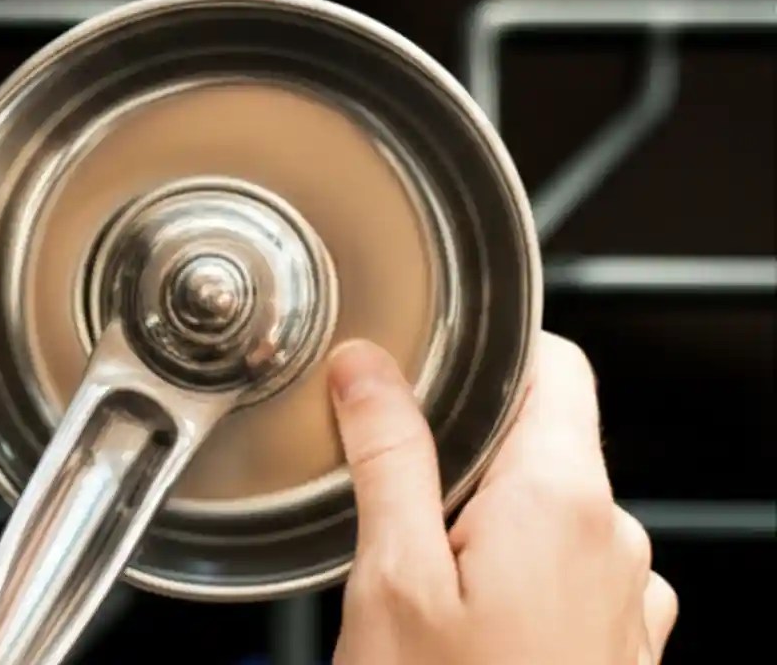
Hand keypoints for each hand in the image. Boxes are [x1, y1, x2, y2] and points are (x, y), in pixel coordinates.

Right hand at [329, 333, 677, 663]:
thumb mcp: (394, 581)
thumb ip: (387, 462)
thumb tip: (366, 369)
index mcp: (561, 499)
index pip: (554, 364)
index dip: (486, 356)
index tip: (424, 373)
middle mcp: (613, 539)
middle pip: (540, 442)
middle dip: (467, 456)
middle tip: (397, 504)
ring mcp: (625, 596)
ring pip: (550, 512)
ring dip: (489, 524)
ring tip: (427, 578)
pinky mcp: (620, 643)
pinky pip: (572, 573)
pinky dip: (520, 576)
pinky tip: (470, 620)